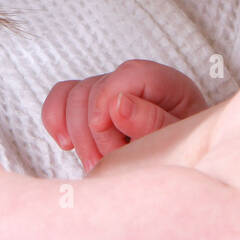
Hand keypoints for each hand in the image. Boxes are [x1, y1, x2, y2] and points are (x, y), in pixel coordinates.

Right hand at [42, 60, 206, 170]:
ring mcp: (112, 91)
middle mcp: (138, 82)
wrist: (177, 166)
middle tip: (111, 162)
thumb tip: (118, 103)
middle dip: (96, 131)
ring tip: (96, 164)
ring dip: (78, 134)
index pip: (131, 73)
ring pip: (75, 94)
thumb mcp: (179, 141)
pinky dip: (55, 117)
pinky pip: (62, 97)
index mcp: (169, 85)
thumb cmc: (184, 154)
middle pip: (97, 87)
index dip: (108, 98)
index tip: (103, 131)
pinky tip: (65, 143)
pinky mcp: (92, 105)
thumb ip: (153, 122)